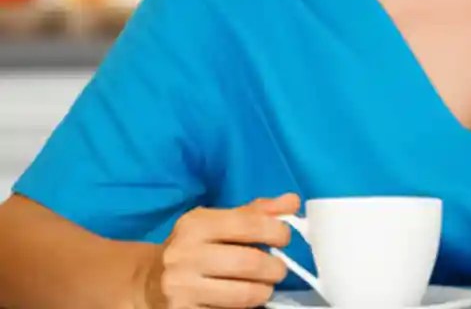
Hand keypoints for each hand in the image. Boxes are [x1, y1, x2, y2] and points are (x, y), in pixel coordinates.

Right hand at [141, 193, 298, 308]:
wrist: (149, 281)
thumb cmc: (195, 247)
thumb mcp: (217, 222)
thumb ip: (255, 212)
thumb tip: (292, 201)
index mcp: (196, 225)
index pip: (249, 224)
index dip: (277, 231)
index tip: (284, 239)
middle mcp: (185, 254)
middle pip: (250, 262)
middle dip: (275, 268)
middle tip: (277, 270)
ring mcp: (181, 287)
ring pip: (244, 294)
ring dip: (264, 291)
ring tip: (264, 287)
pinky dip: (245, 307)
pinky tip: (242, 299)